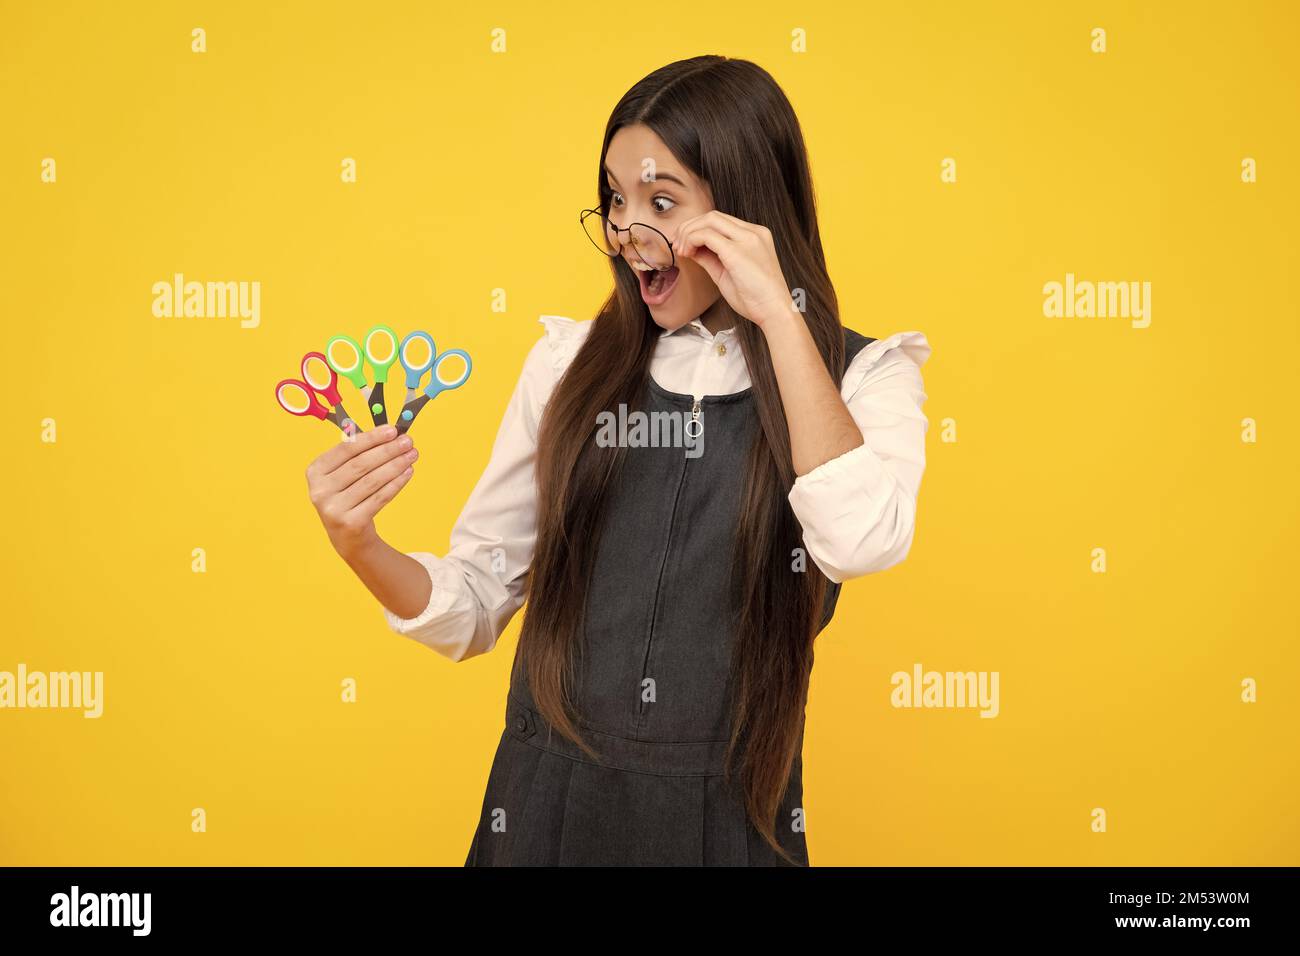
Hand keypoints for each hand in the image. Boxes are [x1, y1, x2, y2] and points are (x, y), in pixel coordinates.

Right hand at [306, 424, 417, 557]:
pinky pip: (379, 498)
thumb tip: (390, 433)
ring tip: (412, 455)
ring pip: (372, 481)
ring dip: (396, 465)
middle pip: (360, 464)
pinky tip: (408, 472)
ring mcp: (333, 509)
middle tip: (408, 441)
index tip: (392, 430)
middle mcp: (320, 490)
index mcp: (315, 471)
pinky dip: (396, 483)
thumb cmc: (348, 496)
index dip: (371, 438)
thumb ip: (360, 453)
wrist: (347, 537)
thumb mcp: (343, 475)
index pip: (346, 449)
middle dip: (387, 450)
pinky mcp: (351, 523)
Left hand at [674, 210, 794, 327]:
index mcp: (755, 235)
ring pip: (709, 220)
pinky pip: (707, 235)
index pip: (720, 221)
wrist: (774, 312)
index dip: (698, 229)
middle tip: (677, 244)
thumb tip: (691, 249)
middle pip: (713, 216)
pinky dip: (692, 240)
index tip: (684, 244)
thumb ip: (711, 257)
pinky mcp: (737, 251)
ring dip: (689, 232)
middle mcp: (753, 232)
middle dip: (689, 227)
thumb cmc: (755, 298)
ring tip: (681, 250)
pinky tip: (687, 254)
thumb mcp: (728, 272)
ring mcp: (747, 239)